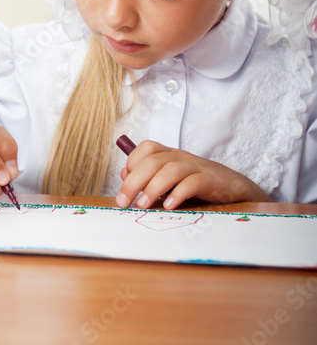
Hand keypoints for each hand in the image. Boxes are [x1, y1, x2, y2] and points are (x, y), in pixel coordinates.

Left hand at [115, 140, 272, 209]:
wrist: (233, 186)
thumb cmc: (197, 182)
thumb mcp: (170, 178)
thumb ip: (148, 176)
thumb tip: (123, 174)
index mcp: (170, 153)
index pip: (146, 148)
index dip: (133, 162)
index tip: (125, 182)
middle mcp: (180, 156)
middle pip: (153, 161)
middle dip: (134, 181)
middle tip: (124, 202)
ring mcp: (195, 167)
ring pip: (171, 169)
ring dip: (153, 188)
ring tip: (143, 205)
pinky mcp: (210, 180)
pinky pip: (193, 182)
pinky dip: (179, 193)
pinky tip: (170, 206)